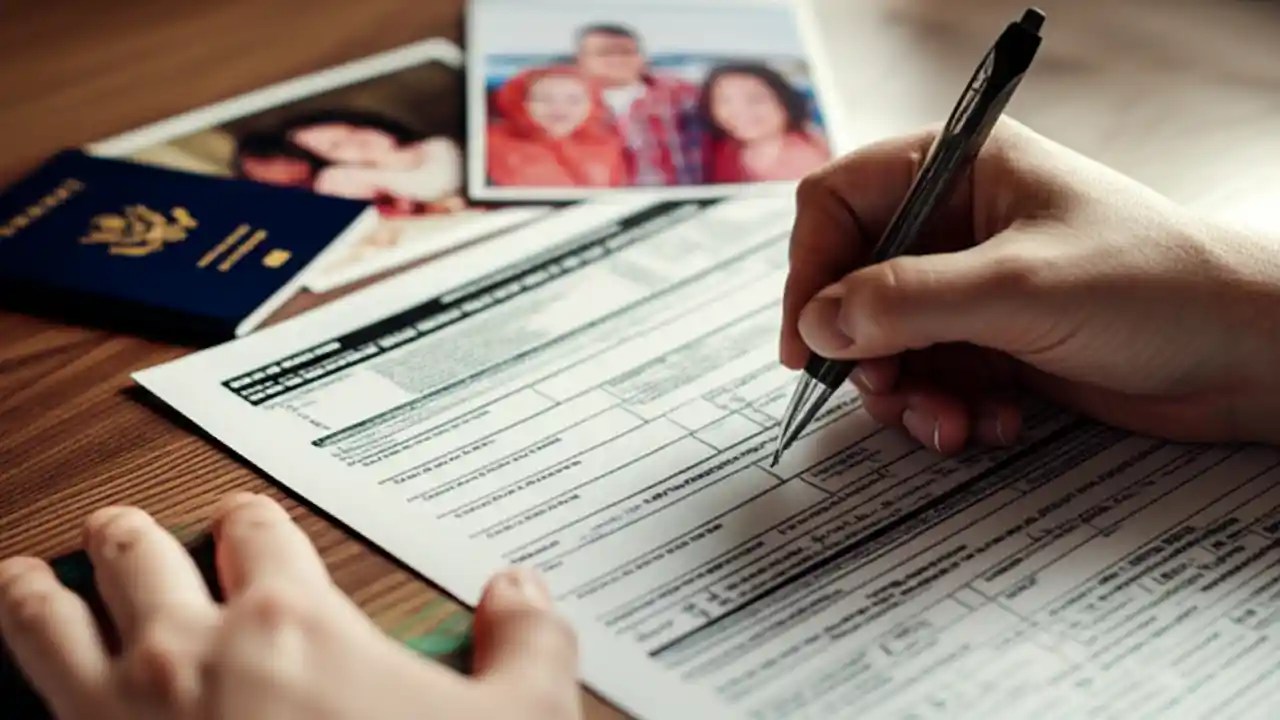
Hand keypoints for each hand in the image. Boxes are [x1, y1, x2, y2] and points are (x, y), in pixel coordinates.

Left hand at [0, 494, 580, 719]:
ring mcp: (120, 715)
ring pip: (49, 618)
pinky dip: (23, 678)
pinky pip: (28, 704)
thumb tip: (522, 593)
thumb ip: (530, 643)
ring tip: (31, 578)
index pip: (254, 529)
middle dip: (130, 536)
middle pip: (136, 553)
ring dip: (40, 592)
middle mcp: (189, 654)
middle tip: (126, 529)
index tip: (246, 520)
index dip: (249, 516)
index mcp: (290, 622)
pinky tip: (29, 686)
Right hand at [781, 118, 1279, 450]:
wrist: (1245, 356)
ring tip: (949, 423)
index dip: (810, 269)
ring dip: (908, 394)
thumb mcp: (1018, 288)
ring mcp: (974, 287)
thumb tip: (816, 324)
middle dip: (865, 350)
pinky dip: (949, 410)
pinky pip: (933, 379)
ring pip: (888, 344)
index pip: (839, 203)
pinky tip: (994, 424)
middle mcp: (956, 225)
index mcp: (958, 170)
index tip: (807, 341)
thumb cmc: (1155, 287)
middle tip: (887, 390)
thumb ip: (906, 302)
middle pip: (854, 284)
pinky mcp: (995, 344)